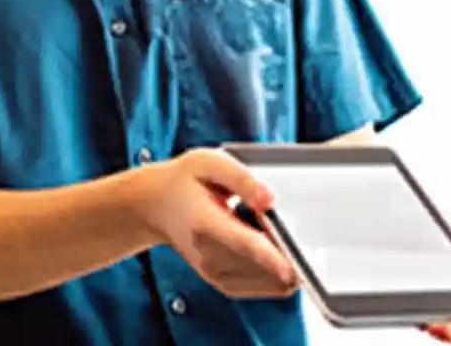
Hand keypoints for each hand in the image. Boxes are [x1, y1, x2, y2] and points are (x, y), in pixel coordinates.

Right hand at [136, 148, 297, 298]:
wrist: (156, 206)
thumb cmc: (186, 181)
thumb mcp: (210, 162)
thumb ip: (242, 178)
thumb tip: (269, 199)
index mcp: (205, 223)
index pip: (243, 244)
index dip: (271, 257)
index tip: (293, 268)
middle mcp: (209, 255)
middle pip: (262, 263)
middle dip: (283, 243)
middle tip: (267, 212)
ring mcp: (215, 274)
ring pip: (269, 280)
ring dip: (281, 257)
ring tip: (257, 224)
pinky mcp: (224, 284)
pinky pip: (266, 287)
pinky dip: (276, 270)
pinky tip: (264, 244)